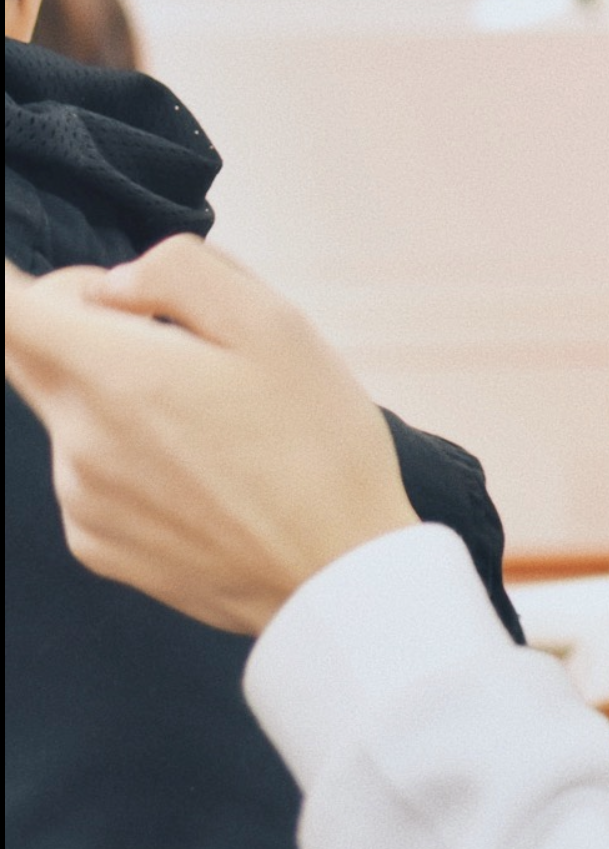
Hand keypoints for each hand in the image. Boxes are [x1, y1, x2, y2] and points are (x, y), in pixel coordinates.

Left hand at [3, 238, 417, 633]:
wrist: (336, 577)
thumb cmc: (318, 443)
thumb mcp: (275, 323)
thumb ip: (179, 271)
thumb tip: (115, 284)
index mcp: (117, 375)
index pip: (8, 312)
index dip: (12, 282)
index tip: (38, 276)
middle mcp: (78, 440)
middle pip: (24, 352)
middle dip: (73, 317)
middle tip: (160, 324)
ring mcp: (80, 499)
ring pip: (66, 408)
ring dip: (113, 389)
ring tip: (212, 416)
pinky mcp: (94, 543)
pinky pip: (85, 470)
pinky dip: (123, 450)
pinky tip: (200, 467)